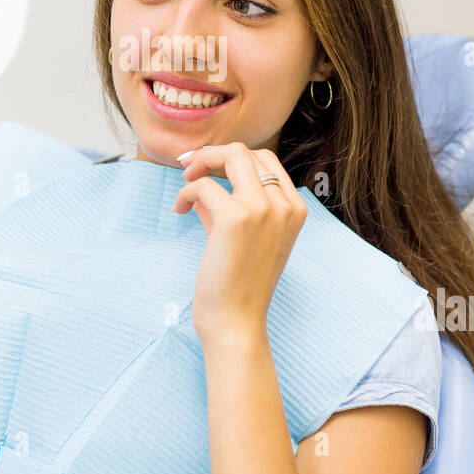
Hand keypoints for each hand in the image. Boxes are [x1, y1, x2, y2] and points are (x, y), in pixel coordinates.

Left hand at [173, 142, 307, 342]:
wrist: (237, 322)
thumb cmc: (240, 285)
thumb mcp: (246, 238)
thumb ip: (232, 207)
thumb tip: (205, 183)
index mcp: (294, 209)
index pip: (266, 160)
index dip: (232, 158)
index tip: (208, 168)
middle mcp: (284, 205)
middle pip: (248, 151)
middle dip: (213, 154)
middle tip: (190, 171)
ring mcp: (262, 209)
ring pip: (231, 155)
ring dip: (200, 164)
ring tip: (186, 185)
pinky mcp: (235, 217)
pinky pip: (203, 185)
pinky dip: (186, 193)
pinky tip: (179, 211)